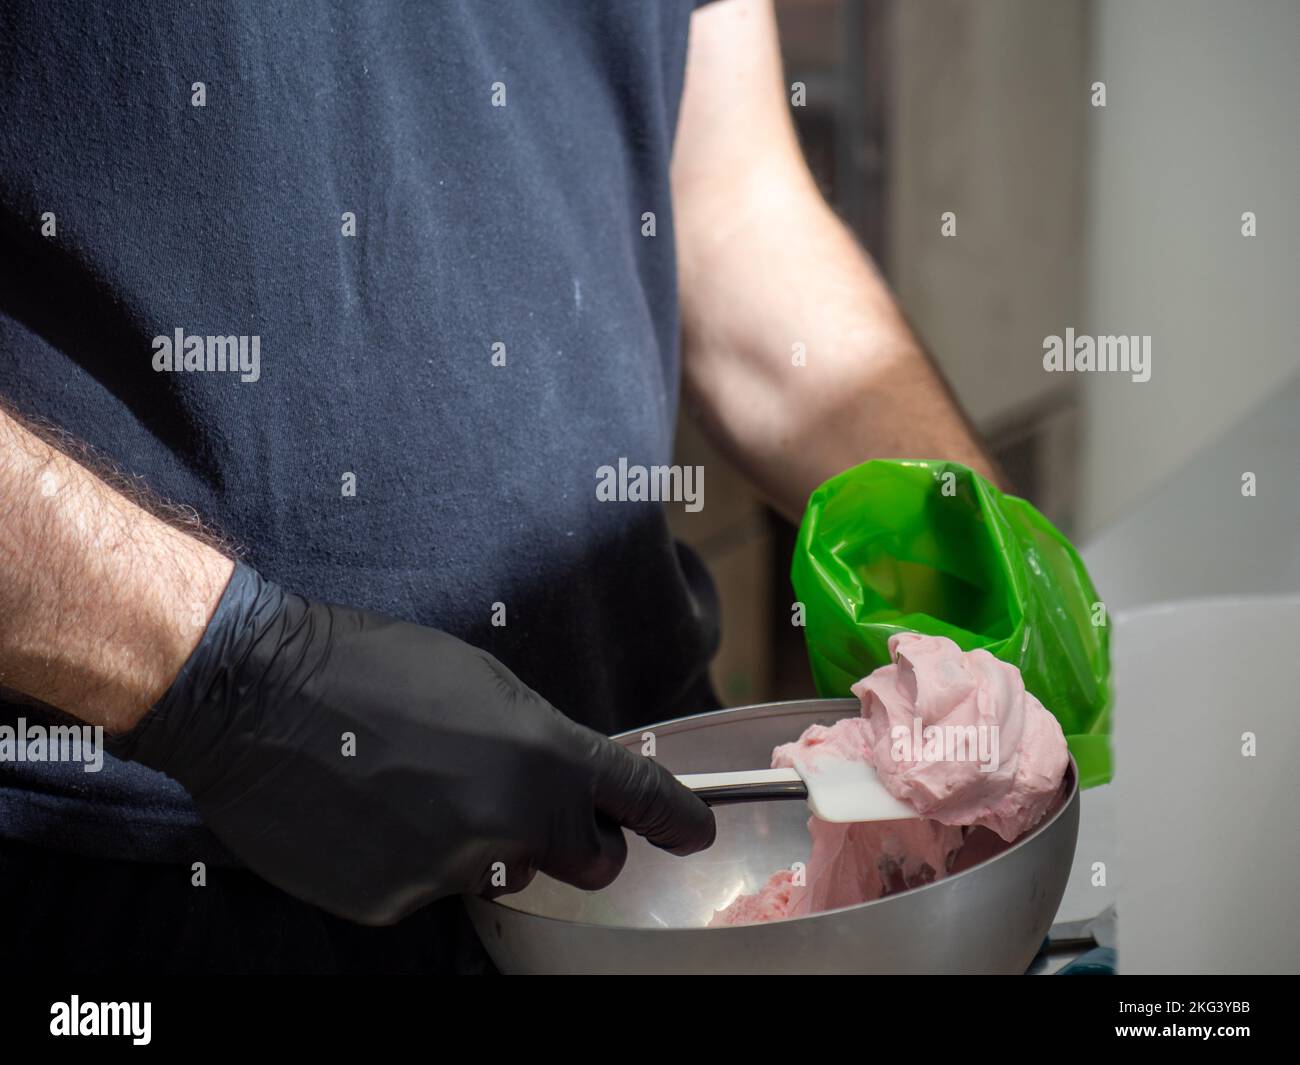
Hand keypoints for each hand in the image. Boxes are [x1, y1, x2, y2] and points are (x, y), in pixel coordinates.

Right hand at [110, 564, 715, 924]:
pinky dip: (414, 862)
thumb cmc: (373, 666)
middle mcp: (513, 821)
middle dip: (574, 843)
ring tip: (415, 790)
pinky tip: (374, 816)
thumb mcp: (483, 683)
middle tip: (524, 809)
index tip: (696, 832)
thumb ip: (541, 742)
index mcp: (544, 754)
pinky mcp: (396, 903)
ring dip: (480, 846)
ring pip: (501, 875)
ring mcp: (454, 870)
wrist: (262, 695)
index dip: (679, 819)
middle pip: (589, 862)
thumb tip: (566, 780)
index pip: (642, 798)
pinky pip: (430, 890)